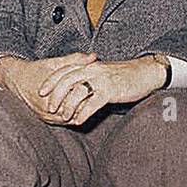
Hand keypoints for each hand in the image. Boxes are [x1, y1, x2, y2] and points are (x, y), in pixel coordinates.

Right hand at [0, 52, 95, 123]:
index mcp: (52, 93)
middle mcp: (49, 107)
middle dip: (88, 103)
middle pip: (76, 110)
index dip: (90, 91)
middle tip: (99, 95)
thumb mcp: (54, 62)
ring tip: (92, 102)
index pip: (77, 96)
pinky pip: (65, 121)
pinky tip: (81, 108)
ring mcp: (47, 116)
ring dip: (82, 111)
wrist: (16, 81)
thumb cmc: (36, 69)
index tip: (98, 85)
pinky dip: (74, 116)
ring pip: (72, 118)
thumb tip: (94, 56)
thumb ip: (75, 59)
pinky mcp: (46, 120)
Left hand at [37, 54, 167, 126]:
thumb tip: (73, 89)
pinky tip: (79, 121)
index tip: (40, 92)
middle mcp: (91, 69)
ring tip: (64, 117)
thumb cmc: (122, 75)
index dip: (50, 81)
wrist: (145, 73)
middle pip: (66, 80)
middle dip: (55, 95)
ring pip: (77, 92)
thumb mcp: (101, 73)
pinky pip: (92, 103)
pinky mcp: (110, 90)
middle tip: (49, 108)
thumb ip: (87, 77)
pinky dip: (84, 113)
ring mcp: (101, 79)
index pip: (63, 71)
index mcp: (87, 64)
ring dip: (68, 106)